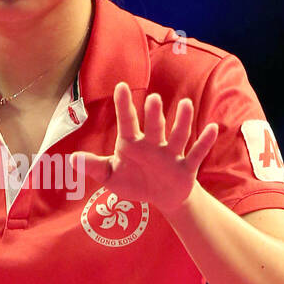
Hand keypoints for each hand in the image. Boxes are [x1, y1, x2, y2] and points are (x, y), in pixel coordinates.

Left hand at [71, 82, 219, 214]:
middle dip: (154, 115)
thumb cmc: (134, 182)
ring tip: (185, 104)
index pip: (127, 122)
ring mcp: (171, 154)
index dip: (123, 105)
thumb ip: (94, 167)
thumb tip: (72, 159)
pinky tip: (212, 129)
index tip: (120, 86)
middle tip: (153, 99)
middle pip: (154, 127)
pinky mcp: (186, 168)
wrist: (162, 198)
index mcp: (133, 143)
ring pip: (178, 135)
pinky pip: (197, 154)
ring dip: (182, 121)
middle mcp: (153, 144)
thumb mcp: (111, 177)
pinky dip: (204, 143)